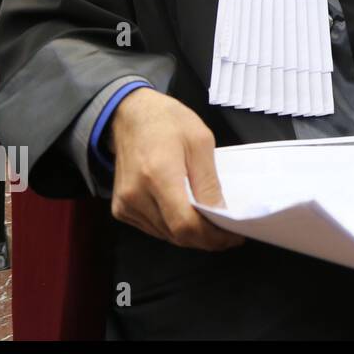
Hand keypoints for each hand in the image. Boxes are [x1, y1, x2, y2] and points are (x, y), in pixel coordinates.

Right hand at [108, 88, 244, 250]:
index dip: (212, 237)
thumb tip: (220, 213)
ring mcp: (125, 204)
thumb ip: (209, 182)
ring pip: (165, 236)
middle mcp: (136, 195)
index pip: (185, 224)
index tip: (232, 236)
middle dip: (206, 239)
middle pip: (176, 235)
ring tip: (212, 226)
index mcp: (158, 175)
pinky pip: (153, 229)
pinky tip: (188, 217)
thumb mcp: (200, 142)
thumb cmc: (168, 122)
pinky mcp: (121, 209)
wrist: (130, 115)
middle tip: (228, 233)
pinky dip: (173, 228)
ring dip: (190, 235)